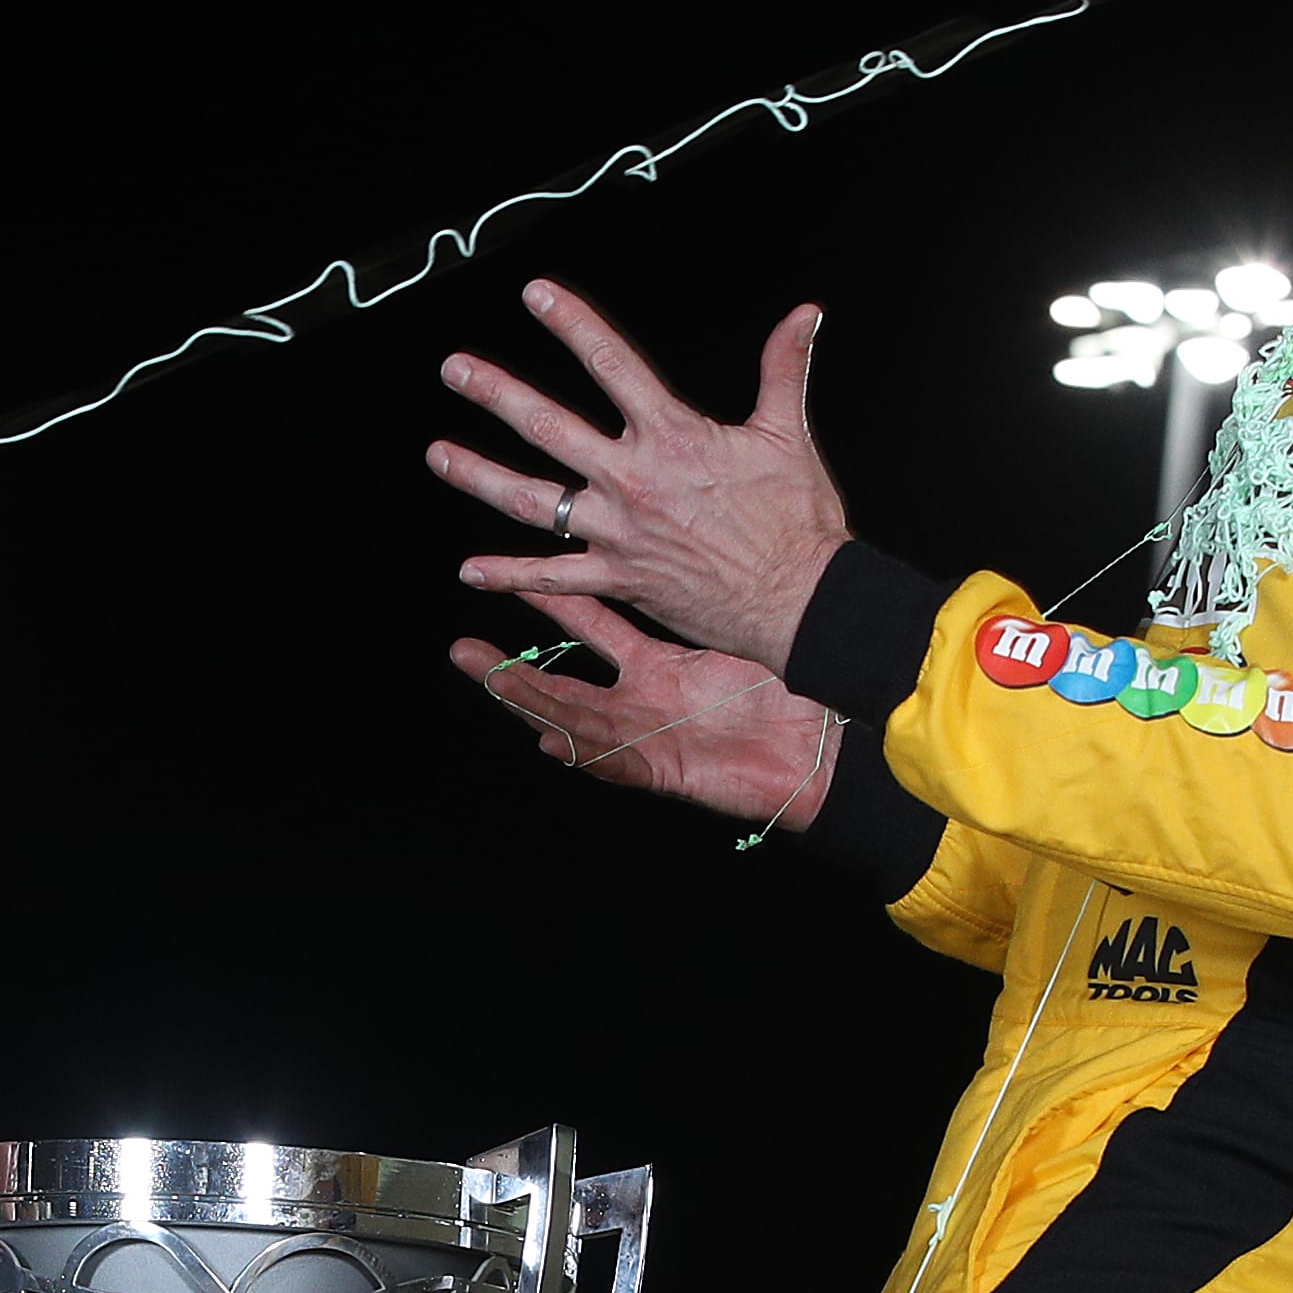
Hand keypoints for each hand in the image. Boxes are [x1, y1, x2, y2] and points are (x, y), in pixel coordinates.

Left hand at [426, 283, 851, 668]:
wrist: (801, 599)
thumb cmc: (798, 519)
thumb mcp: (789, 434)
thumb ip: (784, 368)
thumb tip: (805, 314)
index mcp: (672, 435)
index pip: (611, 365)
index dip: (572, 324)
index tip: (535, 294)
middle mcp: (633, 479)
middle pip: (549, 427)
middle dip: (497, 393)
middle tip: (455, 369)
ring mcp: (619, 532)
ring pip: (534, 500)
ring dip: (480, 476)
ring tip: (438, 455)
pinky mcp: (620, 579)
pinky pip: (553, 576)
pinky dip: (510, 575)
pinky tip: (470, 570)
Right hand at [451, 592, 845, 833]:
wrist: (834, 751)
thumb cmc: (799, 691)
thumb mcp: (745, 630)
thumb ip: (719, 586)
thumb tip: (712, 520)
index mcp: (659, 667)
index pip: (591, 623)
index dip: (547, 598)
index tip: (506, 569)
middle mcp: (645, 704)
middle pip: (562, 683)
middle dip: (509, 667)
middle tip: (458, 647)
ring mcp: (653, 739)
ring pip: (575, 723)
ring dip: (530, 707)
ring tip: (489, 686)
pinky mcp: (671, 772)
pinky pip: (618, 762)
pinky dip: (585, 753)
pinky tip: (550, 742)